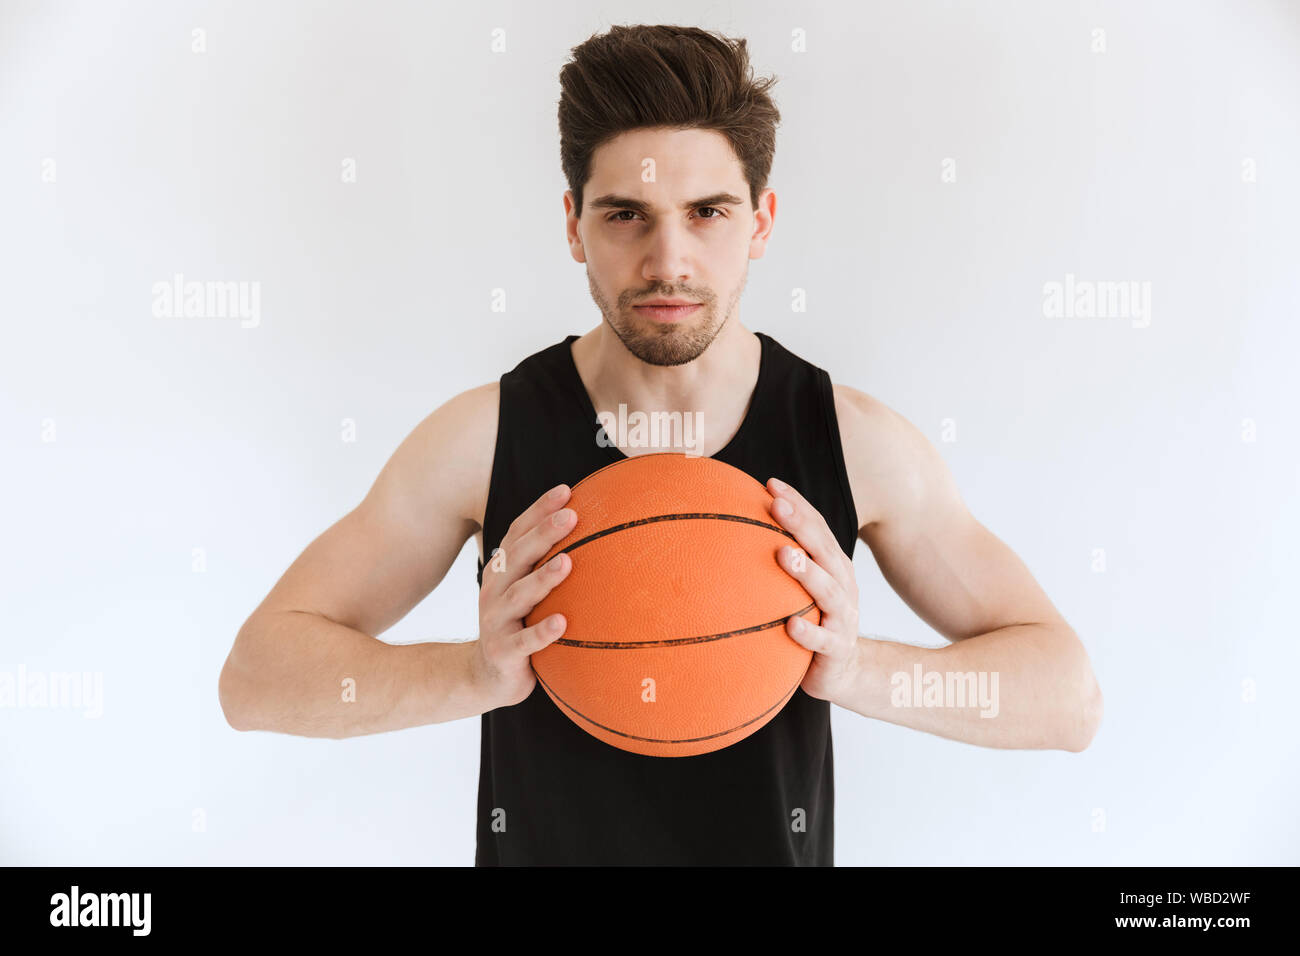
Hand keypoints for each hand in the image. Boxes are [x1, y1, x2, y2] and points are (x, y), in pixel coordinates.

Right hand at [471, 483, 575, 708]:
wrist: (487, 676)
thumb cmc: (519, 624)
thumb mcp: (527, 593)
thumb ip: (550, 565)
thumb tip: (600, 538)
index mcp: (502, 571)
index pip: (518, 533)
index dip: (539, 511)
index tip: (566, 491)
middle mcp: (495, 590)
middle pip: (518, 556)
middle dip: (543, 534)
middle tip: (571, 516)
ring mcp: (496, 621)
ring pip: (519, 595)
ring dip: (543, 578)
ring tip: (567, 562)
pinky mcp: (503, 652)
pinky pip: (524, 641)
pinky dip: (541, 632)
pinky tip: (562, 622)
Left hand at [766, 476, 862, 703]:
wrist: (842, 671)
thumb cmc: (813, 620)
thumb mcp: (801, 589)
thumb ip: (781, 561)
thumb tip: (734, 529)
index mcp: (833, 567)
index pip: (817, 529)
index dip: (798, 506)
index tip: (771, 485)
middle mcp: (842, 586)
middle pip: (823, 551)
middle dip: (801, 526)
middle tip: (776, 506)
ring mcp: (842, 618)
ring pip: (828, 592)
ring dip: (807, 572)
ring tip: (784, 554)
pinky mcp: (836, 649)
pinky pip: (822, 641)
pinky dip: (808, 633)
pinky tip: (790, 626)